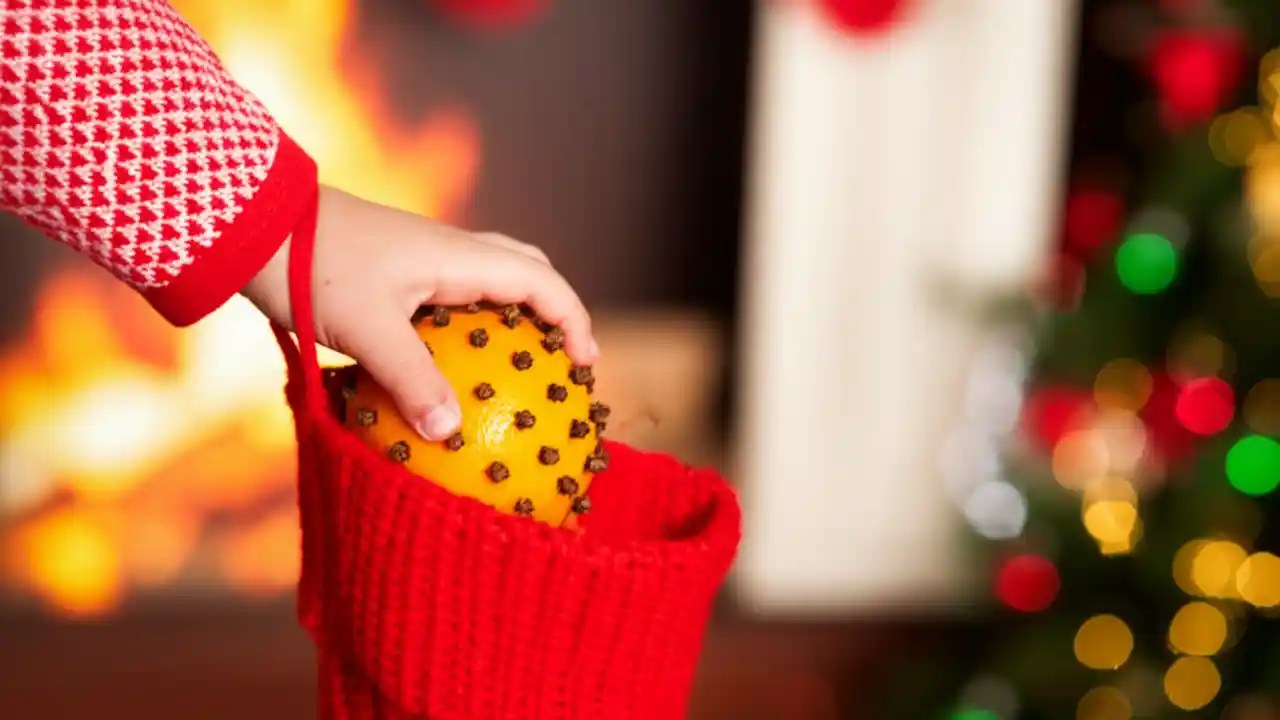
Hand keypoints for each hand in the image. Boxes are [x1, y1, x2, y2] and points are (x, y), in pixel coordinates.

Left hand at [241, 185, 597, 439]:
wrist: (253, 223)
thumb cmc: (312, 268)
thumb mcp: (365, 331)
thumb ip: (412, 380)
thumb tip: (452, 432)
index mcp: (457, 255)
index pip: (540, 280)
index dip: (574, 319)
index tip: (585, 364)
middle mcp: (449, 250)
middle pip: (524, 269)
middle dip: (553, 308)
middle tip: (561, 357)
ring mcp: (421, 257)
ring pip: (488, 279)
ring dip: (511, 314)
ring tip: (513, 366)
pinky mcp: (394, 269)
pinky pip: (451, 296)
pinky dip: (469, 326)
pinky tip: (446, 367)